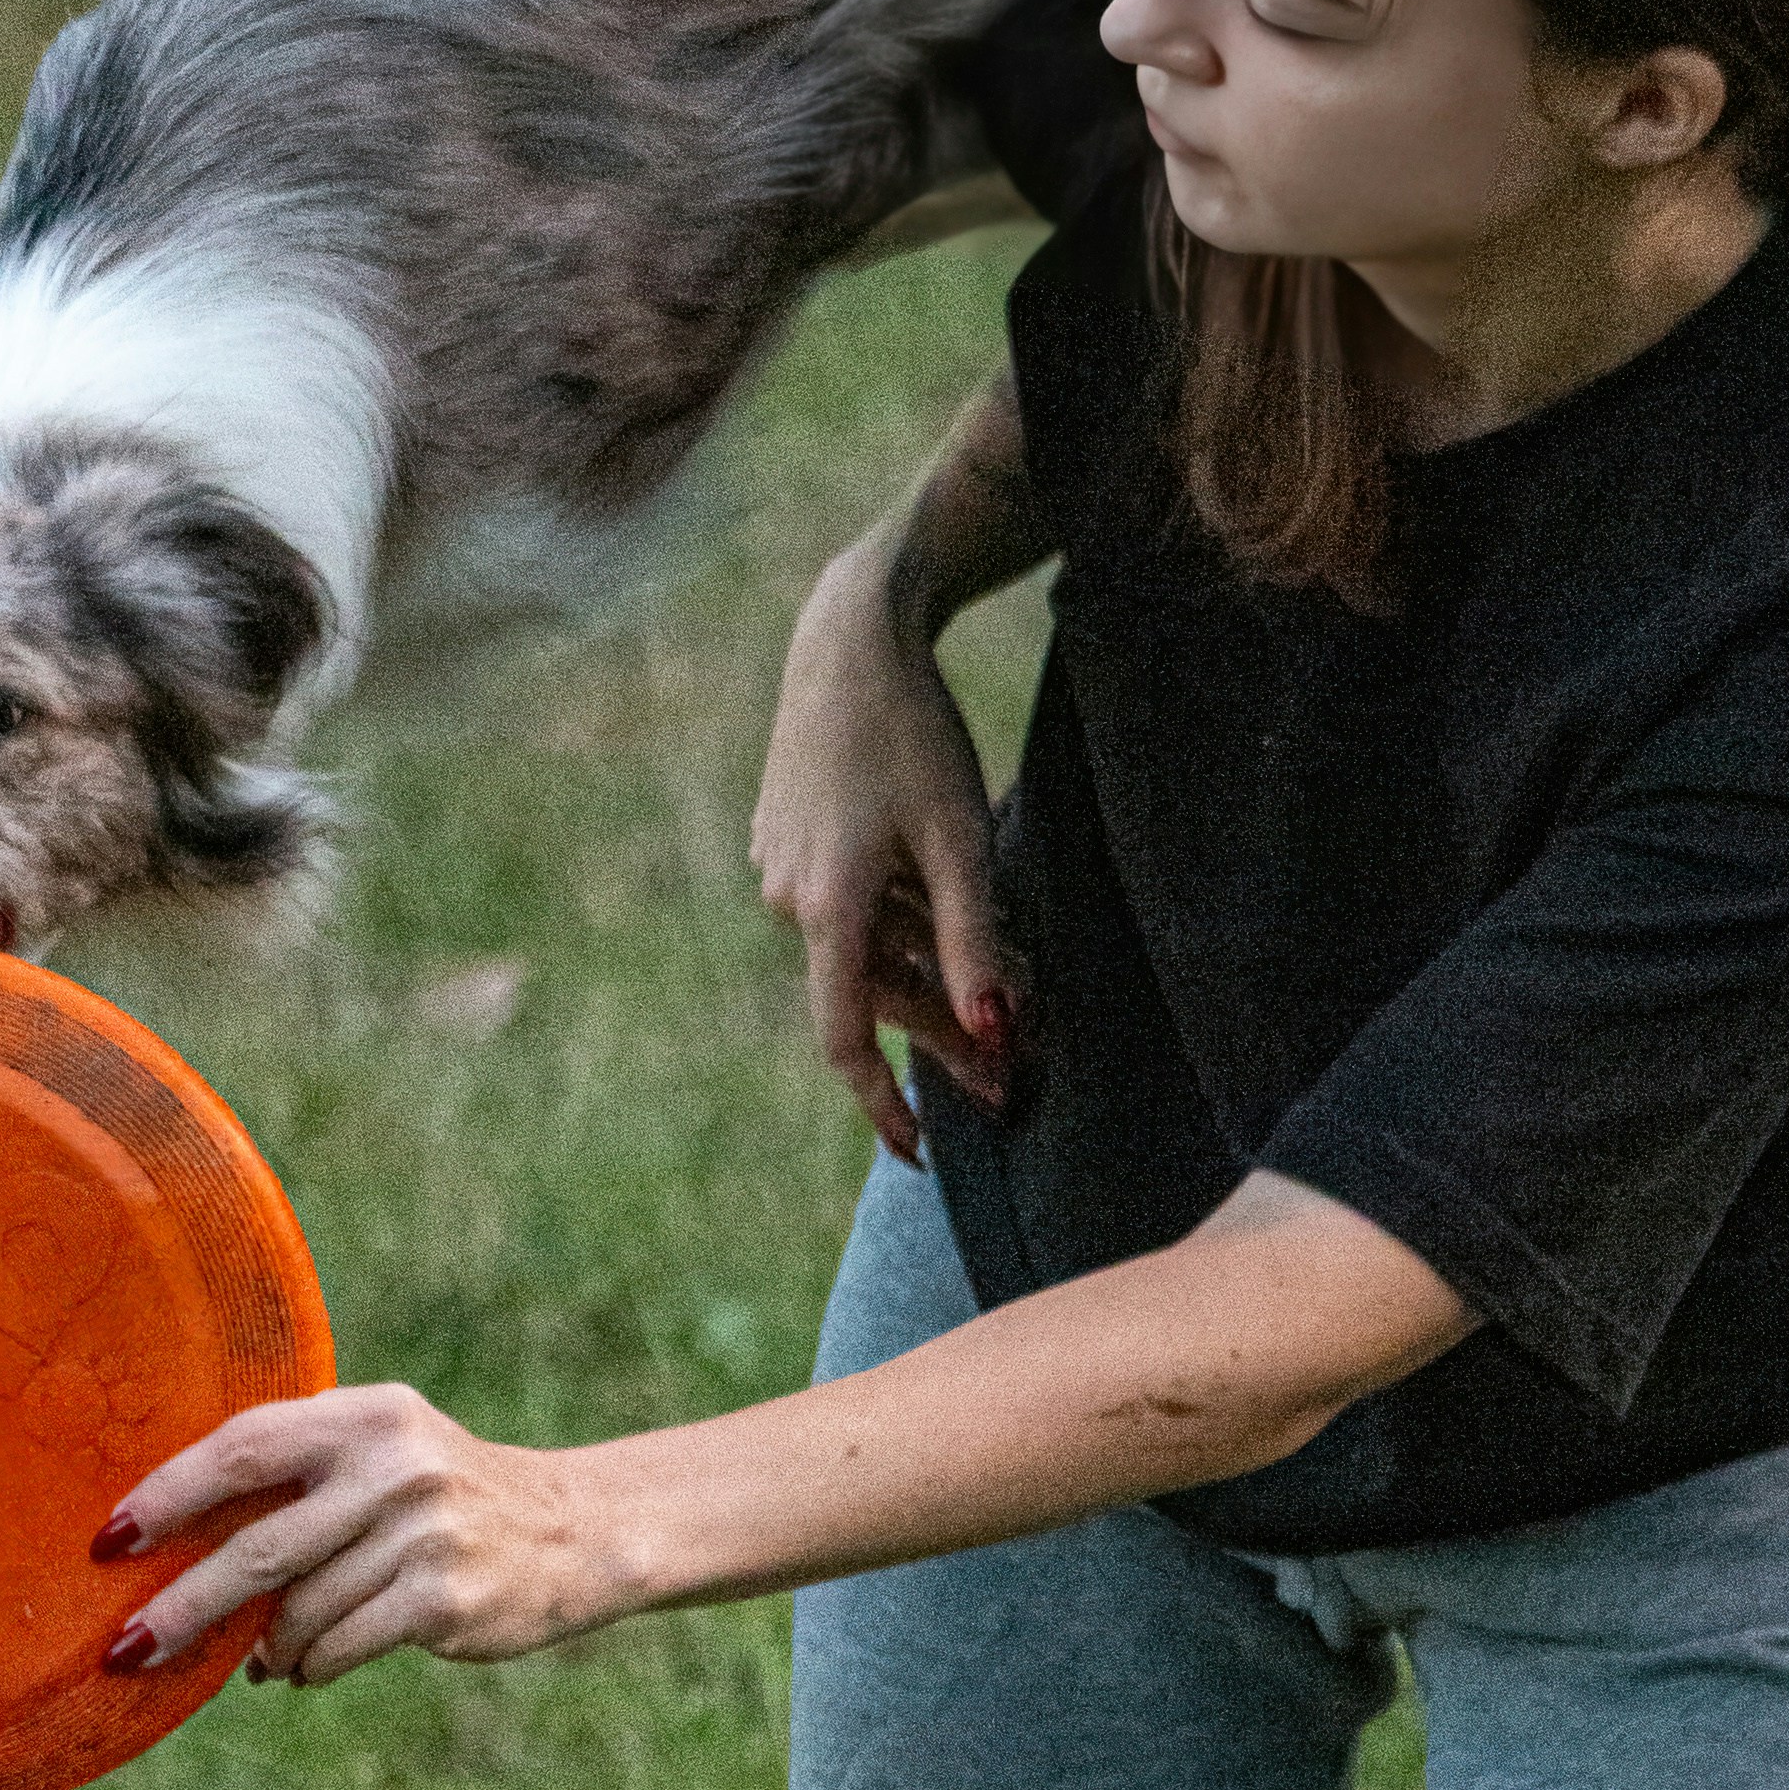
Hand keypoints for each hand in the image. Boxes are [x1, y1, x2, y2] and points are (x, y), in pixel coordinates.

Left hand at [98, 1391, 624, 1689]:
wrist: (574, 1531)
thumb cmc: (440, 1495)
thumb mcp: (378, 1452)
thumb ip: (294, 1470)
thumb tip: (168, 1538)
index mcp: (364, 1414)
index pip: (243, 1449)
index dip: (168, 1495)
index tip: (110, 1540)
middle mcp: (395, 1465)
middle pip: (257, 1547)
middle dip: (183, 1606)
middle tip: (129, 1647)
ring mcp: (424, 1532)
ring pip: (299, 1610)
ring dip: (264, 1646)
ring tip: (259, 1658)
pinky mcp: (444, 1598)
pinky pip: (339, 1645)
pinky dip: (308, 1665)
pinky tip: (302, 1669)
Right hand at [750, 537, 1013, 1160]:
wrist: (852, 638)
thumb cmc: (915, 735)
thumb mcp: (962, 839)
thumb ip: (973, 943)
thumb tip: (992, 1035)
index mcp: (828, 908)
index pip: (846, 1038)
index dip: (880, 1101)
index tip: (916, 1151)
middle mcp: (789, 898)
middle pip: (869, 993)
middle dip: (938, 1032)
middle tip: (1007, 1072)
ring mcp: (780, 868)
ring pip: (863, 947)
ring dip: (924, 970)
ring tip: (1001, 973)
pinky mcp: (784, 839)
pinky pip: (849, 905)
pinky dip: (897, 921)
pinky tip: (939, 901)